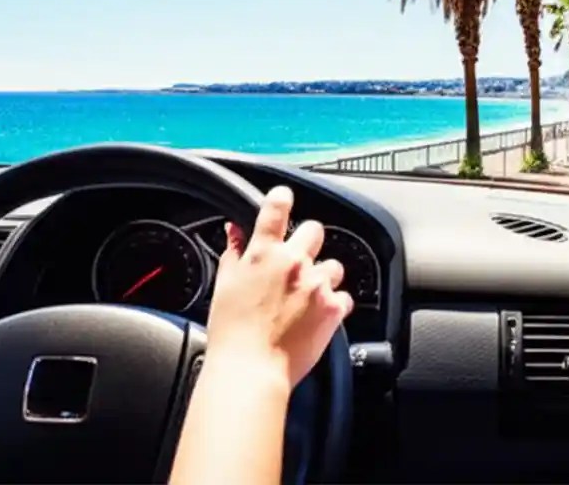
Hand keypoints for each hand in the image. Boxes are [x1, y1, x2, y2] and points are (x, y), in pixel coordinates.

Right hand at [206, 186, 353, 388]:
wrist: (250, 369)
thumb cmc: (232, 333)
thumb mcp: (225, 285)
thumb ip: (234, 252)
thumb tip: (236, 231)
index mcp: (264, 253)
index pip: (276, 208)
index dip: (282, 198)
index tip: (284, 197)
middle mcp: (294, 263)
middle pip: (314, 230)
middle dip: (307, 242)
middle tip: (297, 261)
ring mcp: (316, 284)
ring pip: (333, 264)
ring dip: (323, 275)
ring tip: (307, 295)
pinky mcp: (333, 308)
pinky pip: (344, 297)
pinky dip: (334, 304)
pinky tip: (318, 315)